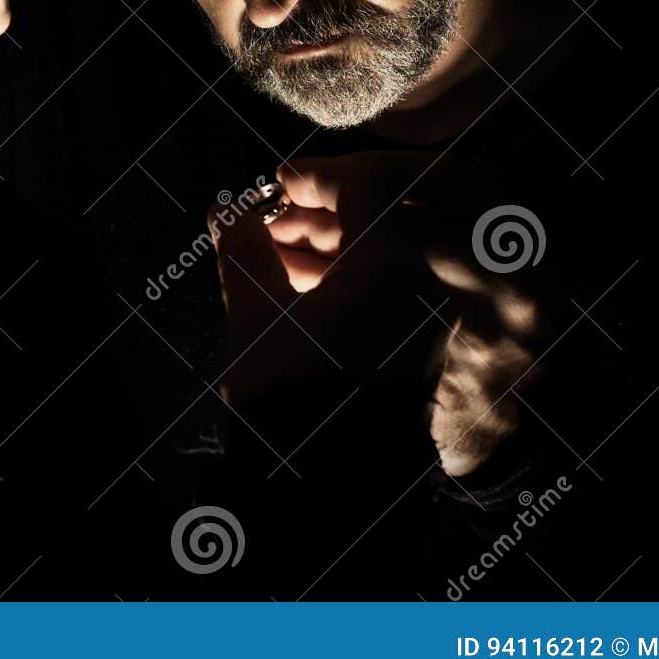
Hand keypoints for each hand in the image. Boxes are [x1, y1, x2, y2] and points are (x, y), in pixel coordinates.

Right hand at [208, 151, 552, 475]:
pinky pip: (393, 296)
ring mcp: (431, 320)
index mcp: (397, 264)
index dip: (317, 178)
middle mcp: (428, 286)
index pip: (368, 186)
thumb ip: (244, 250)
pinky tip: (299, 285)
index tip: (279, 183)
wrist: (322, 481)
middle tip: (271, 220)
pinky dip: (350, 283)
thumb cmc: (290, 393)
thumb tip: (227, 212)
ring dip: (331, 249)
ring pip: (387, 261)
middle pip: (383, 222)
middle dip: (322, 215)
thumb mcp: (256, 312)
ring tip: (272, 252)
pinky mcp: (423, 350)